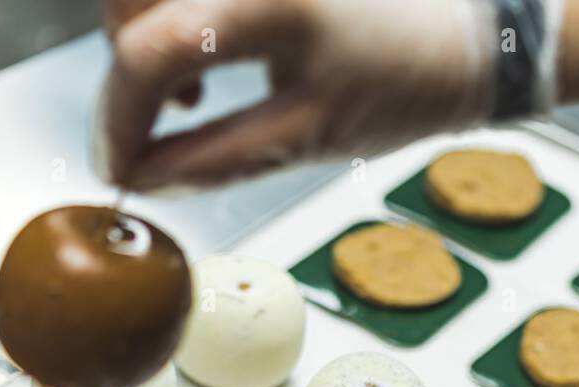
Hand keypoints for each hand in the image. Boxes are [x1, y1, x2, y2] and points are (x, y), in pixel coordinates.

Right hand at [96, 0, 497, 190]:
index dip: (119, 117)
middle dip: (126, 69)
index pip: (149, 51)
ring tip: (187, 97)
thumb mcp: (309, 135)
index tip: (120, 165)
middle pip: (127, 3)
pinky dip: (165, 19)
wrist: (459, 35)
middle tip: (160, 126)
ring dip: (139, 40)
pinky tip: (200, 61)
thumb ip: (215, 160)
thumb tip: (142, 178)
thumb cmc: (405, 80)